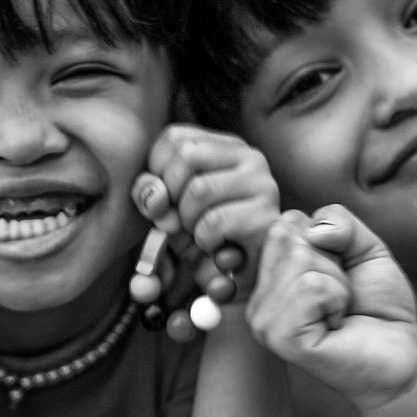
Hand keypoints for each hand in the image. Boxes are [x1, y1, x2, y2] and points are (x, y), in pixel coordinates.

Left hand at [137, 125, 279, 304]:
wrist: (241, 278)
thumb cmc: (203, 236)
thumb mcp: (169, 209)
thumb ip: (150, 194)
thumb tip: (154, 196)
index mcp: (225, 147)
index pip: (175, 137)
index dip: (157, 171)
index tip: (166, 199)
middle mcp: (250, 157)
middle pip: (187, 155)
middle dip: (171, 195)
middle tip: (181, 222)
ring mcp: (263, 185)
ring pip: (199, 189)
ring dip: (187, 222)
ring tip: (200, 235)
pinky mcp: (266, 217)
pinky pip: (214, 222)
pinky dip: (203, 240)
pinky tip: (216, 247)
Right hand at [247, 206, 416, 410]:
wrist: (401, 357)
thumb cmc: (379, 308)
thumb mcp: (364, 248)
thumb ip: (339, 220)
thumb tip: (314, 229)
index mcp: (269, 277)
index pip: (285, 222)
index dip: (327, 240)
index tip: (338, 275)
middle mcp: (258, 298)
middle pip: (288, 235)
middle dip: (332, 260)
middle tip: (341, 296)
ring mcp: (264, 320)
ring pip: (300, 259)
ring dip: (338, 283)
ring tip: (339, 312)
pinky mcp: (281, 337)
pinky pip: (311, 287)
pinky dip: (337, 298)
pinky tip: (337, 324)